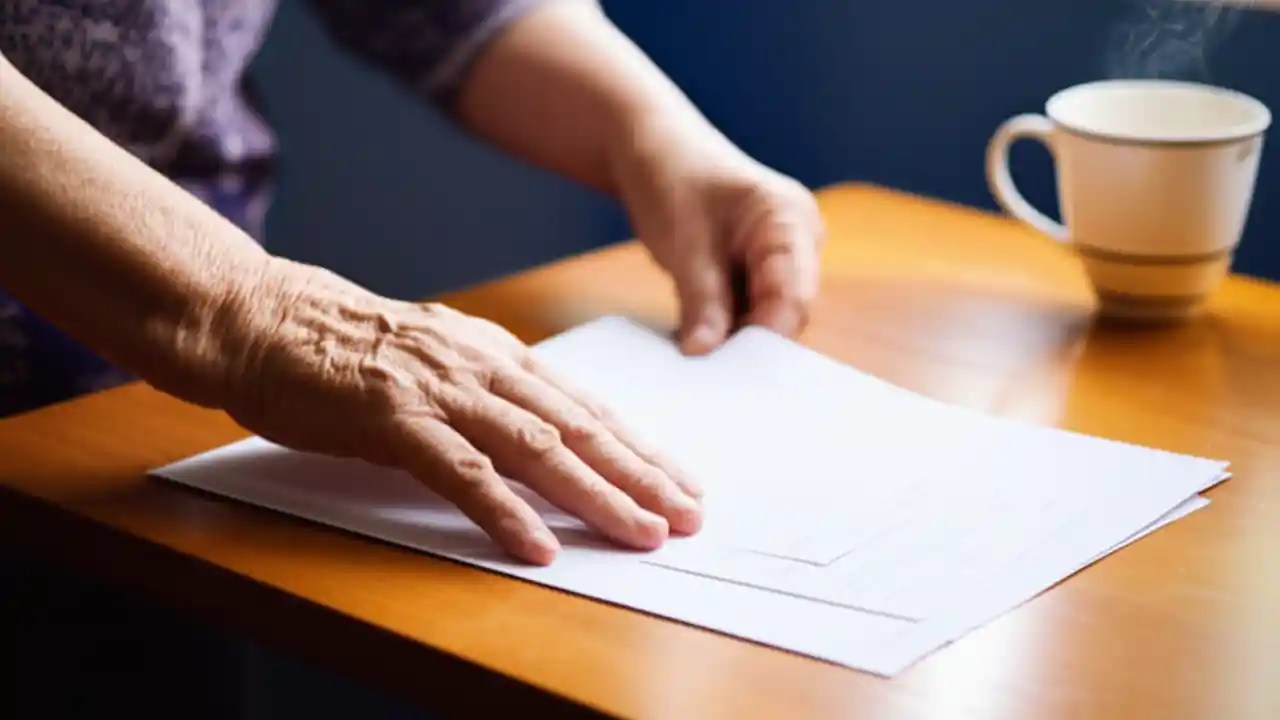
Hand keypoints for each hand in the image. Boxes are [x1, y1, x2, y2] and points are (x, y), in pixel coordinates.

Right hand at [217, 261, 702, 564]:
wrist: (267, 319)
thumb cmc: (351, 348)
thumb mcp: (441, 360)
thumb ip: (493, 393)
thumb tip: (548, 434)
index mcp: (499, 354)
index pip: (587, 407)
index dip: (640, 447)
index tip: (683, 481)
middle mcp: (483, 367)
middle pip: (579, 428)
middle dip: (642, 474)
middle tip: (690, 515)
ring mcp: (441, 391)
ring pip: (537, 448)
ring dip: (596, 494)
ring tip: (641, 532)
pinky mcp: (394, 419)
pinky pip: (461, 473)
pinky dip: (504, 512)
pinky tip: (537, 546)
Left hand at [613, 121, 824, 354]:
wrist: (651, 148)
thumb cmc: (670, 178)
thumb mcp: (683, 244)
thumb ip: (700, 300)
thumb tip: (704, 352)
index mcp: (791, 222)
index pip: (793, 298)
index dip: (764, 339)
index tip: (727, 371)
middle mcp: (799, 241)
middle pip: (787, 312)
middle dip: (749, 343)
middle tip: (708, 374)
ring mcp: (781, 257)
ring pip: (767, 316)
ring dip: (734, 338)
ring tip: (698, 360)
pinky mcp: (758, 270)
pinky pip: (749, 309)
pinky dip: (724, 327)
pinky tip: (697, 343)